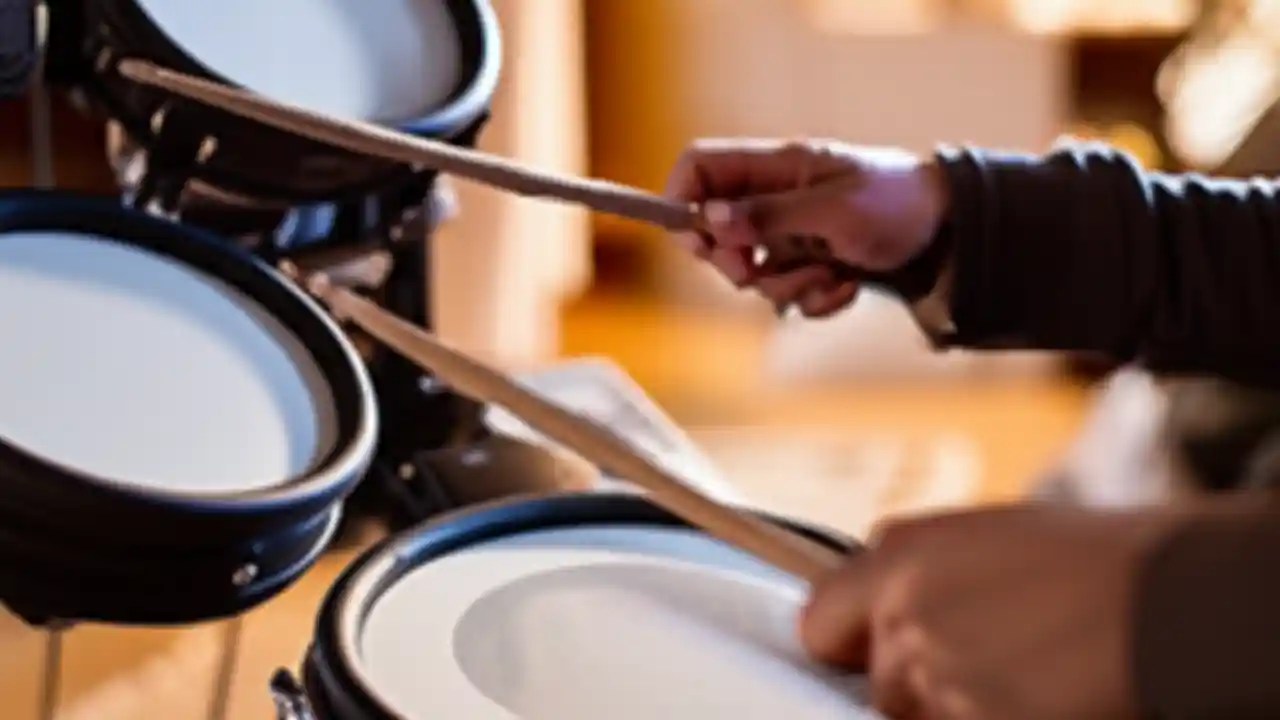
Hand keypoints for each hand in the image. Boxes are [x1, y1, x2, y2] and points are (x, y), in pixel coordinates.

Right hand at [662, 138, 948, 316]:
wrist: (950, 232)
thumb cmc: (897, 204)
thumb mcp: (834, 210)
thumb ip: (771, 215)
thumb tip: (711, 219)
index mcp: (776, 166)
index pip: (700, 168)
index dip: (683, 199)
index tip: (696, 240)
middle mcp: (775, 198)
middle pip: (714, 230)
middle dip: (734, 262)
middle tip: (754, 270)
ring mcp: (791, 233)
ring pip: (753, 272)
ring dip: (787, 285)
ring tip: (830, 272)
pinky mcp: (811, 264)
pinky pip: (788, 295)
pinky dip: (816, 299)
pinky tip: (847, 286)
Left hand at [800, 505, 1182, 719]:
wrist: (1171, 600)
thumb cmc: (1098, 560)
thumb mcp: (987, 537)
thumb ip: (918, 570)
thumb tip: (883, 596)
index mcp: (898, 557)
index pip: (819, 621)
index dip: (847, 641)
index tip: (866, 648)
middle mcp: (904, 616)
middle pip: (880, 680)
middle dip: (919, 680)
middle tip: (990, 659)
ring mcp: (937, 677)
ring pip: (917, 715)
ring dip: (956, 706)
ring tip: (1028, 674)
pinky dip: (993, 719)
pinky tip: (1041, 697)